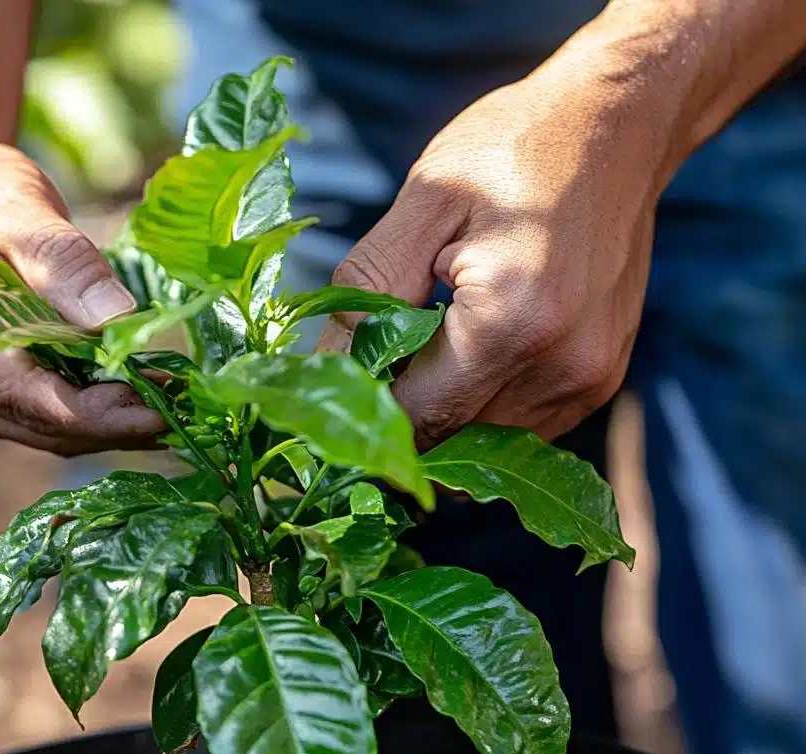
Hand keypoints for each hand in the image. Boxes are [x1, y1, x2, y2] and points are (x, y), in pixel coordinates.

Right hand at [0, 133, 162, 453]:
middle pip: (44, 428)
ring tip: (175, 400)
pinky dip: (92, 410)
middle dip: (118, 421)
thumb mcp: (14, 205)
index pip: (28, 400)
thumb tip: (118, 320)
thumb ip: (62, 263)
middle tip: (188, 406)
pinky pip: (44, 420)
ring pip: (48, 433)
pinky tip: (140, 394)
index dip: (101, 414)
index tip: (163, 411)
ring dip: (112, 422)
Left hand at [320, 65, 662, 448]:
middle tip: (383, 358)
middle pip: (452, 441)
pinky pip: (522, 429)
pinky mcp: (602, 382)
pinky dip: (486, 407)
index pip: (417, 417)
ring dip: (447, 414)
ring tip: (434, 345)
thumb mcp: (424, 201)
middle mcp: (561, 366)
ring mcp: (590, 381)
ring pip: (486, 443)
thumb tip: (323, 367)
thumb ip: (368, 291)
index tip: (345, 379)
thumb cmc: (513, 148)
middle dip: (406, 415)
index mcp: (511, 321)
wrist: (616, 124)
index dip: (370, 410)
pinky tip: (475, 352)